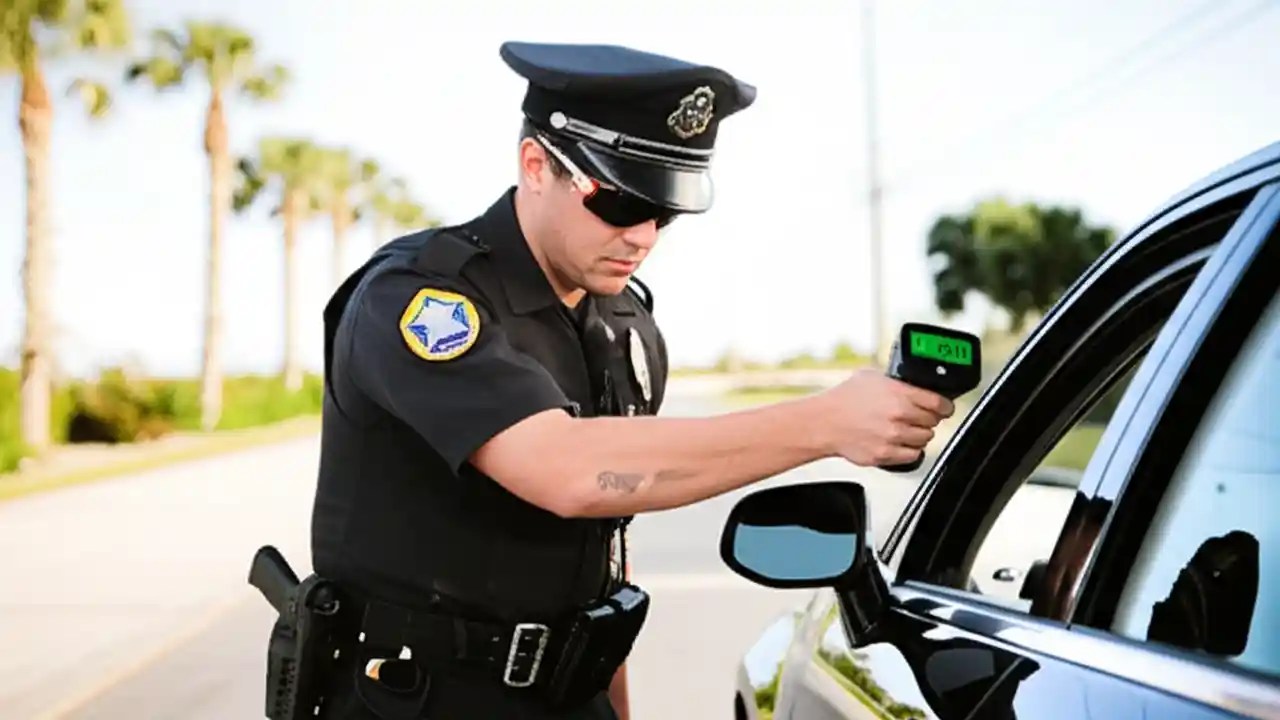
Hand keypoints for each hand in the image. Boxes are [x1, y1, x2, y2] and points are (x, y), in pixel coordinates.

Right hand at [814, 368, 954, 466]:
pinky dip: (909, 449)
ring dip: (919, 434)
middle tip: (918, 416)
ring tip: (906, 429)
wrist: (824, 422)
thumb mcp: (873, 377)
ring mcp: (893, 437)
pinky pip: (913, 455)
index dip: (945, 406)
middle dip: (928, 419)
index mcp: (900, 395)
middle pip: (933, 422)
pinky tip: (899, 441)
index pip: (940, 403)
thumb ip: (897, 381)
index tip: (945, 408)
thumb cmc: (844, 399)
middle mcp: (899, 416)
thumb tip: (915, 384)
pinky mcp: (886, 455)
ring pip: (925, 439)